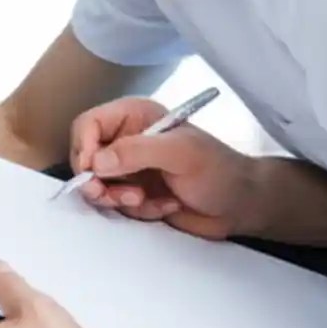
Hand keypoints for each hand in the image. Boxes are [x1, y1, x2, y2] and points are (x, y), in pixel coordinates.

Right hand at [68, 96, 256, 238]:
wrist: (242, 205)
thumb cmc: (219, 170)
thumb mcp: (180, 154)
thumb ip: (136, 152)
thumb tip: (97, 162)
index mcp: (135, 117)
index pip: (89, 124)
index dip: (85, 148)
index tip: (93, 172)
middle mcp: (126, 139)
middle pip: (86, 157)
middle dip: (99, 182)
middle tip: (118, 195)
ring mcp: (129, 168)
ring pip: (97, 186)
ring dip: (119, 198)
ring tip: (147, 201)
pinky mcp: (134, 193)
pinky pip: (116, 205)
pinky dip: (138, 210)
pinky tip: (165, 206)